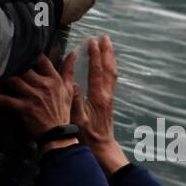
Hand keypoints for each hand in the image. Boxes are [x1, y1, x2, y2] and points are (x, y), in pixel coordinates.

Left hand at [0, 53, 76, 145]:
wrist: (58, 134)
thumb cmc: (62, 111)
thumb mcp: (68, 89)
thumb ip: (69, 70)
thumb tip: (73, 53)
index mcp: (54, 80)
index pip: (42, 61)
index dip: (31, 52)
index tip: (22, 45)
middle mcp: (43, 86)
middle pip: (25, 68)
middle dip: (13, 62)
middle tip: (1, 55)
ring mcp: (32, 97)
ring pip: (14, 80)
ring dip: (2, 75)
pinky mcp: (23, 108)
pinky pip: (5, 100)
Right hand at [71, 35, 128, 172]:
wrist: (103, 148)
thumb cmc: (88, 135)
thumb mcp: (79, 119)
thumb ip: (75, 100)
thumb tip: (72, 83)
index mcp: (98, 97)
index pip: (97, 71)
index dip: (95, 55)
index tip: (92, 42)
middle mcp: (106, 94)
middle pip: (109, 68)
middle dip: (106, 52)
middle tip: (104, 37)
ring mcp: (109, 97)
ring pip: (112, 73)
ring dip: (110, 57)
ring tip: (107, 45)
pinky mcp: (109, 101)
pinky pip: (112, 79)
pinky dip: (110, 67)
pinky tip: (107, 65)